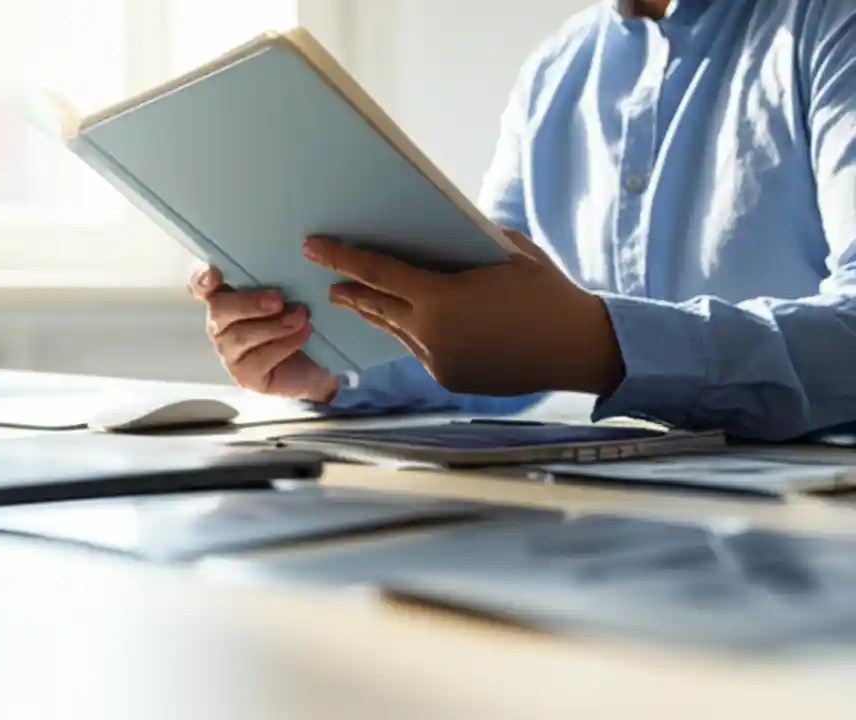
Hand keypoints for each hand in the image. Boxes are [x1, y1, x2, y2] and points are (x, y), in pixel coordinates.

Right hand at [188, 266, 339, 401]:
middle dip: (248, 303)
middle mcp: (221, 325)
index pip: (201, 286)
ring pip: (238, 337)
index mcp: (227, 298)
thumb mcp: (292, 294)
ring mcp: (230, 353)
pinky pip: (257, 360)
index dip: (202, 279)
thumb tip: (291, 260)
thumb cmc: (300, 322)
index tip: (214, 274)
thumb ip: (279, 278)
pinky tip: (303, 335)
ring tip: (301, 318)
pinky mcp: (245, 376)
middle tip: (278, 300)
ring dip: (273, 325)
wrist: (321, 363)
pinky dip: (284, 345)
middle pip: (218, 310)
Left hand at [303, 230, 623, 396]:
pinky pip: (420, 351)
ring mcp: (437, 361)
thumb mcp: (506, 251)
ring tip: (354, 300)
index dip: (341, 257)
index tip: (312, 247)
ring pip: (395, 332)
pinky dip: (411, 334)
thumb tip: (439, 229)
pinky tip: (406, 324)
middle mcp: (430, 334)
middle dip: (348, 291)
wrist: (578, 349)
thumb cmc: (546, 292)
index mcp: (439, 298)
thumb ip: (465, 241)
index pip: (376, 272)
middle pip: (375, 306)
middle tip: (326, 279)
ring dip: (375, 313)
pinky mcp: (449, 378)